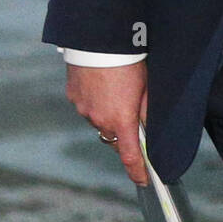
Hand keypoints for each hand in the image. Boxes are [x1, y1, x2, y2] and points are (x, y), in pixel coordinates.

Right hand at [66, 62, 148, 185]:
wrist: (99, 41)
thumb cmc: (128, 62)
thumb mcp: (146, 86)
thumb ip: (147, 111)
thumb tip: (149, 129)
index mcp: (122, 119)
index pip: (130, 155)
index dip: (138, 170)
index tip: (145, 179)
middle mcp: (100, 119)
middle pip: (114, 135)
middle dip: (124, 129)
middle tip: (131, 111)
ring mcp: (83, 109)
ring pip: (99, 120)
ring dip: (108, 113)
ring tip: (115, 90)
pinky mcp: (73, 97)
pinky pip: (86, 106)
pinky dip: (94, 101)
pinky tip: (101, 84)